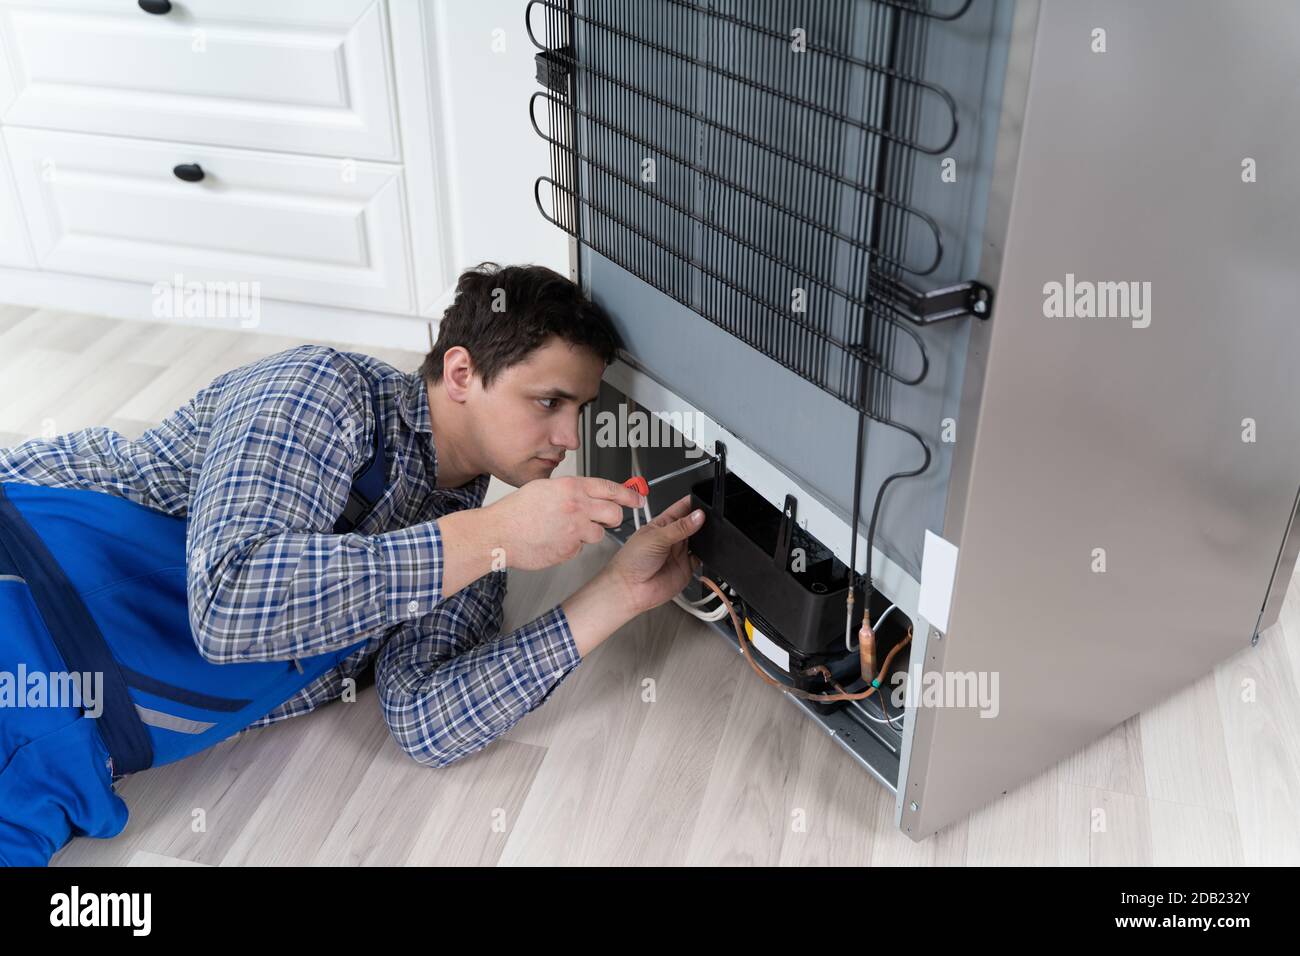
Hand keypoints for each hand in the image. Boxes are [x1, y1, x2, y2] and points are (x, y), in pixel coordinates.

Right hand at [484, 475, 642, 570]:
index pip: (610, 488)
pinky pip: (580, 548)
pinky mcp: (570, 549)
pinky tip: (554, 540)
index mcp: (571, 487)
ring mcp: (574, 529)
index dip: (628, 494)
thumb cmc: (516, 512)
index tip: (638, 499)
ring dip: (588, 534)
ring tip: (565, 530)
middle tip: (605, 520)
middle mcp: (577, 506)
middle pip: (614, 513)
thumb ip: (570, 490)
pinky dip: (571, 546)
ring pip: (599, 534)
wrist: (499, 533)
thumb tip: (589, 493)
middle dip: (613, 518)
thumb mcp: (545, 488)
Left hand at [600, 494, 704, 615]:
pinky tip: (707, 550)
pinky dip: (707, 554)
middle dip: (702, 519)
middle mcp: (671, 538)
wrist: (629, 589)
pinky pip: (701, 558)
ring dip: (705, 536)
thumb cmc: (631, 561)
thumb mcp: (656, 538)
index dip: (692, 503)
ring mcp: (679, 552)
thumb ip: (679, 528)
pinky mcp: (686, 567)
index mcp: (661, 525)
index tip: (704, 500)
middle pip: (692, 523)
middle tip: (709, 517)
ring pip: (699, 540)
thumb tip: (698, 516)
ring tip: (709, 533)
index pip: (681, 509)